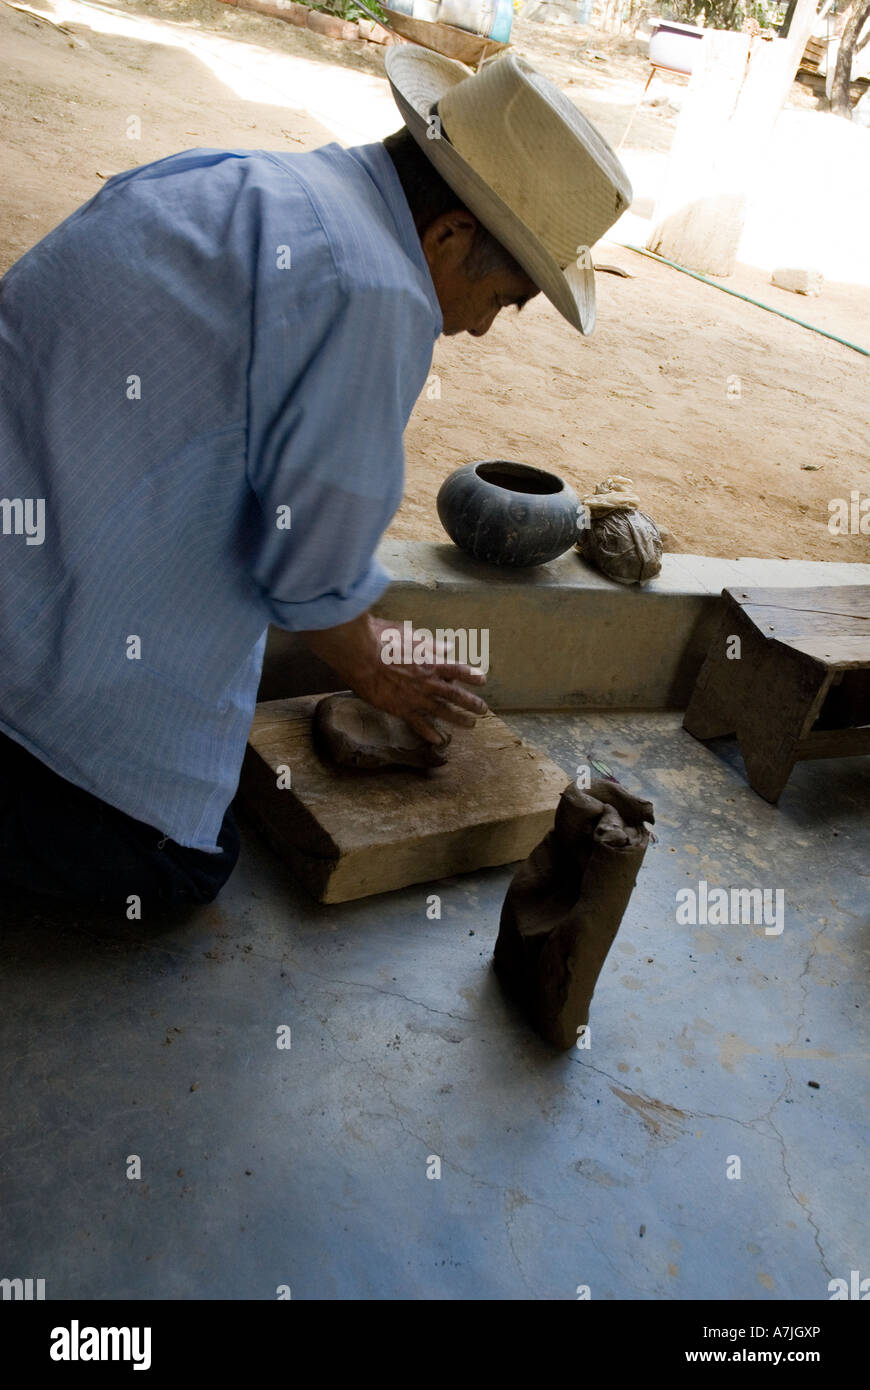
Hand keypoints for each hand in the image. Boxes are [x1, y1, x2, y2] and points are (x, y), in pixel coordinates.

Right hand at [299, 612, 487, 744]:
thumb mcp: (409, 635)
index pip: (458, 670)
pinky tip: (439, 740)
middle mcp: (427, 682)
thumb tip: (447, 646)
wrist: (359, 655)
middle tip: (483, 710)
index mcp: (430, 661)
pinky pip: (419, 724)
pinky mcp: (401, 709)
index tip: (482, 680)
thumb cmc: (381, 639)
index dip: (472, 676)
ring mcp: (415, 697)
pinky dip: (430, 733)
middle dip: (472, 703)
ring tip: (471, 725)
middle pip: (456, 695)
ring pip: (443, 712)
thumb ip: (430, 644)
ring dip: (459, 719)